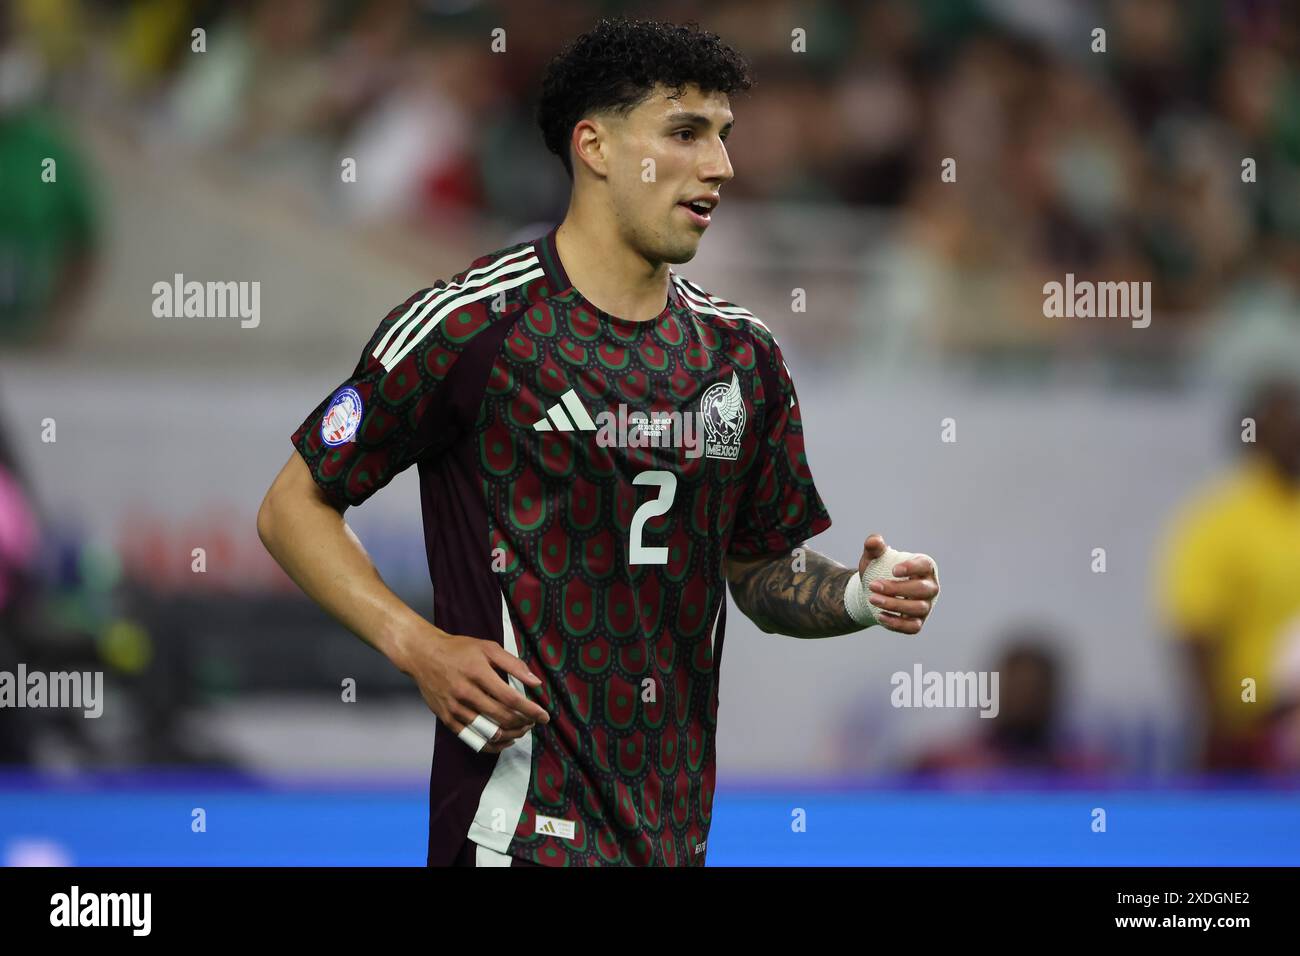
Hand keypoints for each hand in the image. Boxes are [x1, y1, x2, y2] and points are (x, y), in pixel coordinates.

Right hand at [392, 623, 549, 752]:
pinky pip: (472, 739)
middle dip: (524, 724)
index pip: (510, 698)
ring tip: (522, 730)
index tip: (545, 716)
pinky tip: (504, 740)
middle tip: (534, 722)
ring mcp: (455, 708)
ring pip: (488, 731)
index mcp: (478, 673)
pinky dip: (491, 744)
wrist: (423, 655)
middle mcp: (465, 693)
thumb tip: (536, 683)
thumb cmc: (459, 650)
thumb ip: (514, 664)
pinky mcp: (446, 719)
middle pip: (501, 717)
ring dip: (510, 735)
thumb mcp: (488, 648)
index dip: (531, 710)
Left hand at [858, 533, 938, 634]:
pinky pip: (913, 626)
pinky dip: (897, 623)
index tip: (893, 570)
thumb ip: (874, 547)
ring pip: (918, 608)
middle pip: (921, 589)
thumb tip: (874, 540)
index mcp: (923, 567)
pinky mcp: (918, 622)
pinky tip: (880, 616)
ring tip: (872, 599)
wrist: (875, 593)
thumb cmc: (879, 570)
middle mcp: (929, 587)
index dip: (912, 568)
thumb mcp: (874, 558)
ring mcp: (926, 606)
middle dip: (896, 588)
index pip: (924, 565)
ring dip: (894, 604)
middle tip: (873, 586)